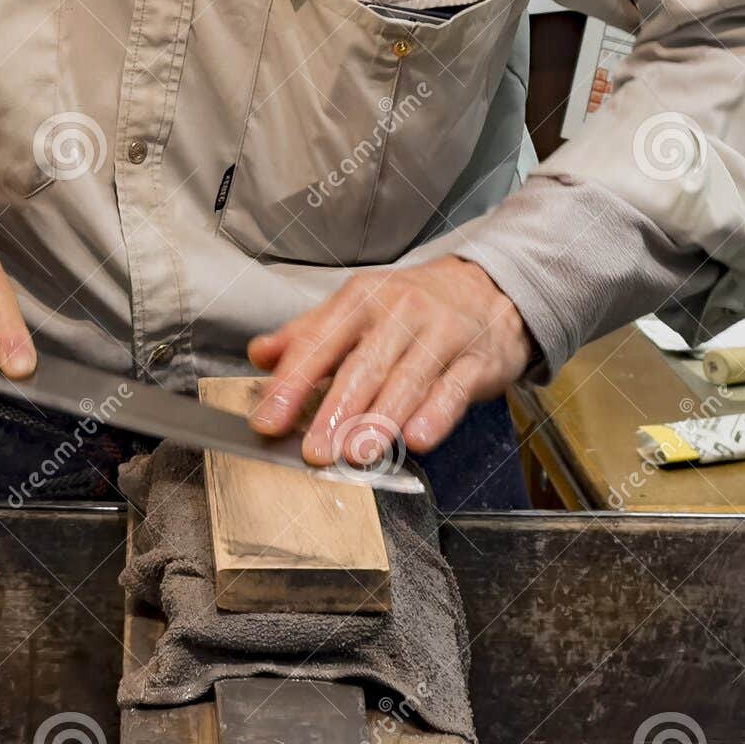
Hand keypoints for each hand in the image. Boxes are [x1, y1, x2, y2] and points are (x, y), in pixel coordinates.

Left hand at [246, 256, 534, 466]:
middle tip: (315, 450)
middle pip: (363, 365)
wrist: (485, 290)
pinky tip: (417, 439)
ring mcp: (442, 334)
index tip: (267, 420)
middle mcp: (400, 311)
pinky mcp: (477, 360)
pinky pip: (454, 390)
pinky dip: (436, 415)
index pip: (319, 343)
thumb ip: (306, 334)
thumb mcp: (354, 308)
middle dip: (337, 411)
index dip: (291, 384)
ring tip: (357, 453)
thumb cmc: (410, 307)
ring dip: (380, 420)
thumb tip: (259, 354)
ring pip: (407, 380)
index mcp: (361, 299)